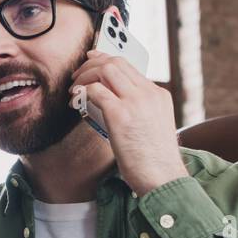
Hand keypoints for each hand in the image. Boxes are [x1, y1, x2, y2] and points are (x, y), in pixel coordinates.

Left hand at [70, 49, 186, 193]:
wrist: (163, 178)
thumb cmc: (154, 161)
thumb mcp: (152, 127)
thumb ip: (138, 111)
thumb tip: (110, 104)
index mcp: (158, 94)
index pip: (129, 66)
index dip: (106, 59)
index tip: (91, 60)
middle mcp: (149, 93)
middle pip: (115, 62)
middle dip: (91, 64)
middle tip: (77, 75)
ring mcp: (136, 102)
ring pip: (105, 70)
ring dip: (84, 76)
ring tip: (74, 88)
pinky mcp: (121, 115)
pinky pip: (95, 91)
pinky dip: (82, 92)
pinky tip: (75, 101)